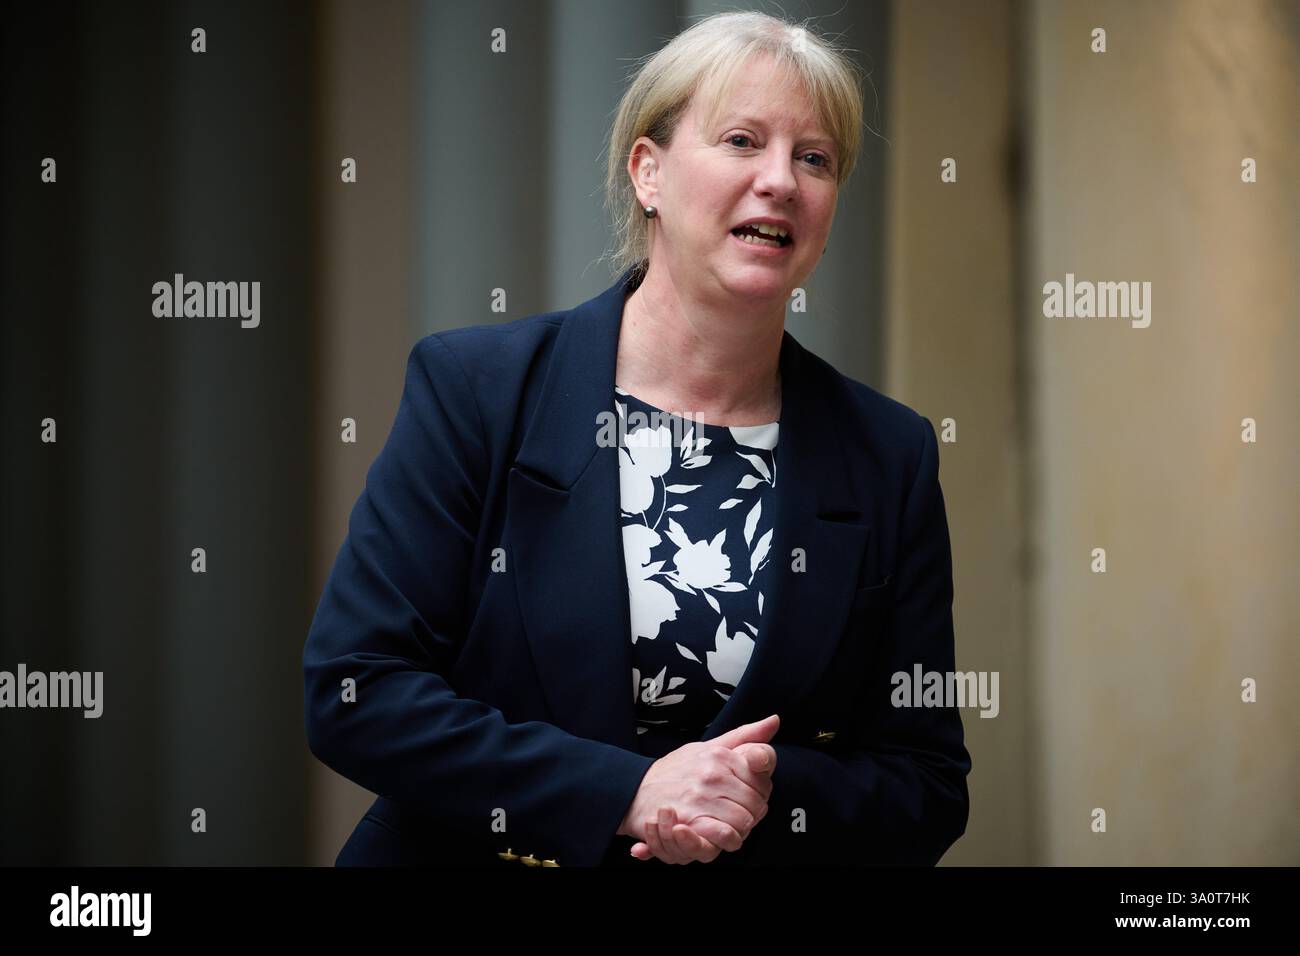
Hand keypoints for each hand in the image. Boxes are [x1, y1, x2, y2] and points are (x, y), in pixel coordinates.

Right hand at [620, 714, 778, 862]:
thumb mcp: (710, 746)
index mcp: (720, 755)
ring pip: (745, 821)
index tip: (748, 792)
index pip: (762, 778)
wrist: (636, 789)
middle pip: (757, 803)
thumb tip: (775, 720)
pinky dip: (727, 838)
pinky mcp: (690, 821)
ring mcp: (701, 798)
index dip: (760, 790)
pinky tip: (718, 832)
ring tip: (727, 822)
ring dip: (741, 827)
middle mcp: (713, 774)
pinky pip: (726, 835)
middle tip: (737, 812)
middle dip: (752, 811)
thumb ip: (745, 736)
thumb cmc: (676, 769)